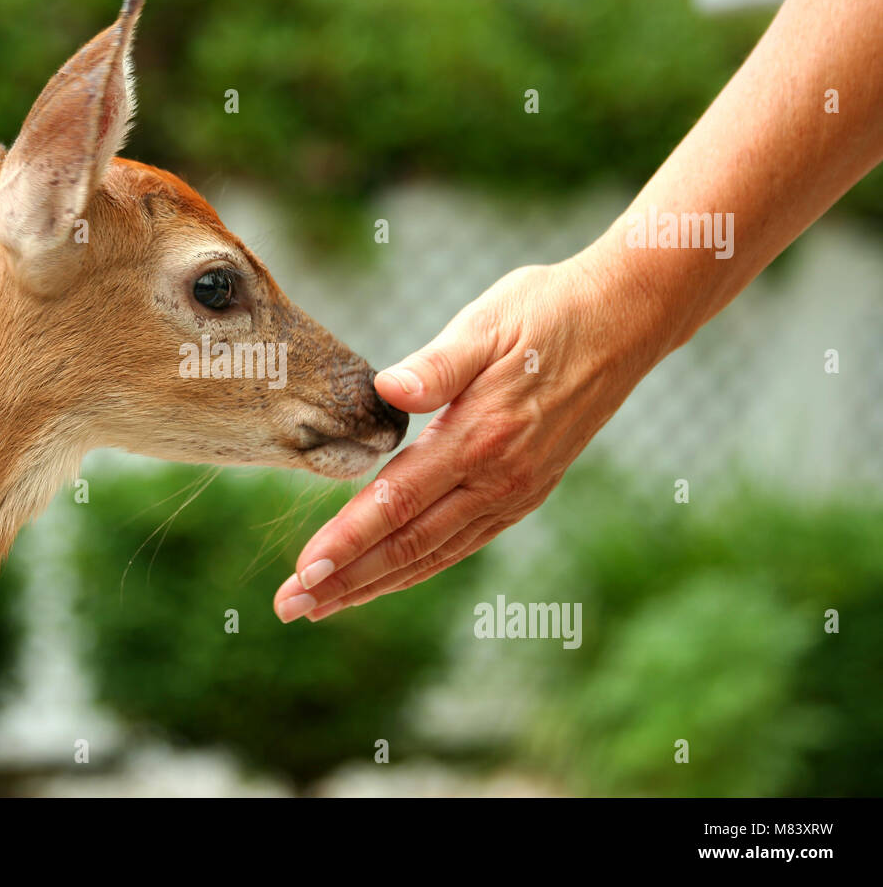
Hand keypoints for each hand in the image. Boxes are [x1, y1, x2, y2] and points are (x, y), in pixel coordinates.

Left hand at [274, 257, 661, 621]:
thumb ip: (436, 364)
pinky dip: (417, 568)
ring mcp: (517, 492)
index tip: (303, 573)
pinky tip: (387, 578)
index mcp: (481, 436)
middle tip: (291, 607)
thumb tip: (387, 389)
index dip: (346, 541)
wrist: (626, 318)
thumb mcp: (488, 321)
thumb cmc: (548, 309)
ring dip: (374, 584)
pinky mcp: (526, 492)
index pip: (397, 503)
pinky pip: (461, 543)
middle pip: (408, 545)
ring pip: (433, 554)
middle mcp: (500, 478)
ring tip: (323, 605)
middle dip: (345, 580)